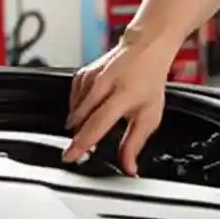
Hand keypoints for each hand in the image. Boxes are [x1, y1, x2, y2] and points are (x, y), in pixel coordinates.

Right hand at [64, 34, 177, 174]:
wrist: (145, 50)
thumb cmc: (149, 84)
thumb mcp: (149, 116)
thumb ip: (135, 143)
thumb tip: (128, 169)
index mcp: (124, 94)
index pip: (97, 122)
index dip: (82, 142)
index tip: (70, 156)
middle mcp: (105, 83)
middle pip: (81, 117)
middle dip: (78, 136)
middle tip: (81, 149)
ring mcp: (92, 76)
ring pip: (75, 109)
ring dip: (78, 124)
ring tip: (89, 129)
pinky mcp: (83, 73)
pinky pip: (73, 98)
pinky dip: (77, 109)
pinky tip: (87, 112)